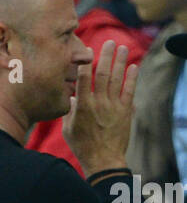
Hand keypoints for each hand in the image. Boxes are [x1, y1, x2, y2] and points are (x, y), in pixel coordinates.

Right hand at [64, 40, 135, 175]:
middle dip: (106, 56)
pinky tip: (133, 67)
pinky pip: (129, 91)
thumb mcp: (68, 128)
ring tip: (123, 48)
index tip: (87, 50)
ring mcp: (113, 107)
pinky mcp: (125, 112)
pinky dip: (132, 78)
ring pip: (117, 79)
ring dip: (120, 62)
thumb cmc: (82, 146)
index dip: (85, 63)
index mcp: (82, 106)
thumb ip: (69, 110)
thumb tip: (70, 96)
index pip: (83, 79)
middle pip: (103, 74)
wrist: (103, 160)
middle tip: (109, 42)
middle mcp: (98, 103)